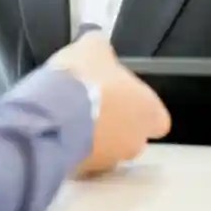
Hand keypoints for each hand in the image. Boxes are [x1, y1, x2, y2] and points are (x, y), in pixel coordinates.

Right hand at [48, 33, 171, 176]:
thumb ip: (99, 46)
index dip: (142, 107)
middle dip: (115, 122)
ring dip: (93, 135)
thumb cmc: (83, 80)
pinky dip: (73, 146)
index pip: (158, 118)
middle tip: (92, 102)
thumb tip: (95, 38)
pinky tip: (57, 128)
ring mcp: (109, 160)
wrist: (52, 115)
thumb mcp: (91, 48)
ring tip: (70, 115)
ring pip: (107, 148)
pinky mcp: (83, 172)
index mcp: (148, 111)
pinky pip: (82, 158)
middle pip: (131, 134)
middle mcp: (135, 141)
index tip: (124, 96)